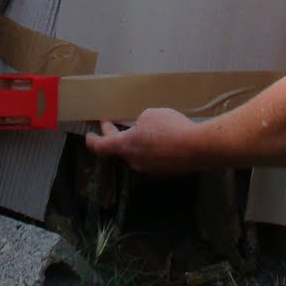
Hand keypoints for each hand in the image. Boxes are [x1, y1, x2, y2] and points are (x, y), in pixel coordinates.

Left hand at [86, 111, 200, 174]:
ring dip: (138, 142)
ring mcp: (150, 168)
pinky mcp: (165, 171)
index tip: (88, 136)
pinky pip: (154, 158)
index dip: (93, 141)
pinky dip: (154, 148)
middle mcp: (135, 161)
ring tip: (148, 128)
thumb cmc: (169, 128)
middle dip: (116, 135)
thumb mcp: (150, 115)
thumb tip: (143, 129)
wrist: (197, 147)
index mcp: (126, 146)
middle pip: (120, 149)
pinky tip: (166, 138)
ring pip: (139, 153)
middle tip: (113, 122)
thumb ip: (140, 122)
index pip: (101, 147)